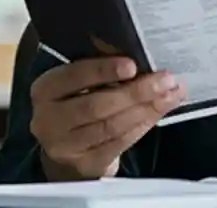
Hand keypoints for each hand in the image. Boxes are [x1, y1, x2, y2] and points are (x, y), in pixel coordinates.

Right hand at [30, 56, 185, 180]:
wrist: (67, 152)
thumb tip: (138, 52)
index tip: (132, 65)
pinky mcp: (86, 165)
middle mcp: (48, 120)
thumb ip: (101, 68)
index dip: (103, 70)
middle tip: (165, 80)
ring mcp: (65, 147)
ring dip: (146, 109)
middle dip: (136, 92)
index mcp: (45, 90)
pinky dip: (142, 126)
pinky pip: (119, 144)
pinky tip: (158, 112)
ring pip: (111, 126)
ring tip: (171, 94)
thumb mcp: (80, 83)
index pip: (74, 76)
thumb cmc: (78, 104)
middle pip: (96, 105)